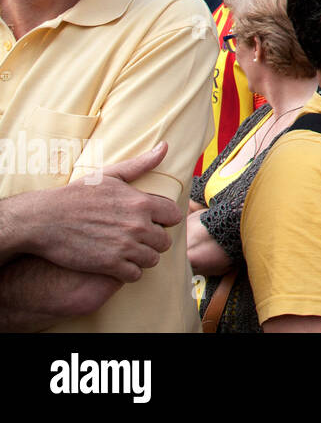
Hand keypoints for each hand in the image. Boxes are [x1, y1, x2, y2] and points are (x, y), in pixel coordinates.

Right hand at [17, 143, 181, 282]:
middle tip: (138, 238)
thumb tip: (164, 147)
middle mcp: (137, 225)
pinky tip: (119, 263)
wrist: (43, 220)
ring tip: (129, 251)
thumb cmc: (76, 195)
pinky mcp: (110, 265)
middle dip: (154, 240)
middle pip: (165, 240)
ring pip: (152, 259)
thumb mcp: (110, 175)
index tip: (151, 220)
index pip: (174, 216)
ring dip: (143, 257)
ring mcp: (124, 247)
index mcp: (141, 203)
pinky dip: (129, 271)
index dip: (164, 219)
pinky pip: (135, 275)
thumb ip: (141, 164)